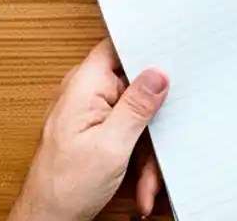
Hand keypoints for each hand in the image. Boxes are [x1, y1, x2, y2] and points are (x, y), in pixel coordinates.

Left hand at [10, 39, 169, 220]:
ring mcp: (91, 114)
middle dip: (151, 126)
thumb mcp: (111, 146)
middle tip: (158, 150)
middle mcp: (85, 95)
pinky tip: (139, 185)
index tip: (172, 64)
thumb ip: (136, 106)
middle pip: (135, 91)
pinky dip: (137, 160)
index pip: (117, 48)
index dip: (145, 51)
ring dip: (146, 152)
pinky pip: (129, 135)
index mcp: (83, 86)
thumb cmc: (64, 188)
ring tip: (146, 182)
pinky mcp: (97, 132)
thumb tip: (158, 74)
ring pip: (137, 119)